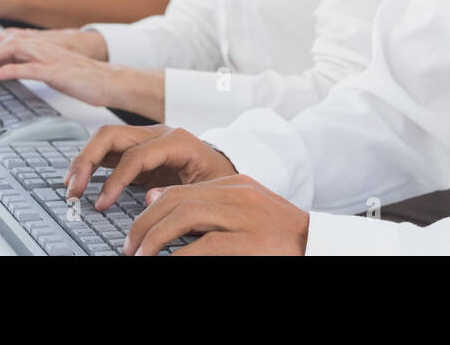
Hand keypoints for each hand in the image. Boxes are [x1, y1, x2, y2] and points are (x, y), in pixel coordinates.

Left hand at [0, 32, 119, 103]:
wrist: (107, 80)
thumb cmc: (73, 77)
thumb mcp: (39, 68)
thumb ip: (16, 65)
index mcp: (27, 43)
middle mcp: (33, 44)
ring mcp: (45, 55)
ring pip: (7, 49)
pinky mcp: (56, 70)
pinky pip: (29, 67)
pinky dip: (10, 69)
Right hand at [64, 124, 237, 211]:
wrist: (226, 171)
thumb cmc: (220, 180)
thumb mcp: (208, 189)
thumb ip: (181, 193)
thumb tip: (148, 200)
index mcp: (177, 142)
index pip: (135, 155)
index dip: (115, 180)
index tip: (102, 204)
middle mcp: (158, 134)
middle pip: (112, 136)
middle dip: (88, 161)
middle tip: (74, 189)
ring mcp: (146, 139)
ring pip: (105, 139)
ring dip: (83, 160)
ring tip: (70, 186)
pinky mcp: (138, 150)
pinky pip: (108, 150)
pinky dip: (90, 163)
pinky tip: (79, 180)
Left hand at [125, 176, 309, 255]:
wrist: (320, 244)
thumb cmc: (281, 235)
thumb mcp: (243, 211)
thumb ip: (205, 203)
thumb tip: (153, 197)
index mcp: (235, 185)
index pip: (180, 190)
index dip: (150, 209)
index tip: (134, 231)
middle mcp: (238, 195)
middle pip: (176, 200)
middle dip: (145, 224)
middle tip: (129, 248)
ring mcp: (245, 217)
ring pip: (185, 216)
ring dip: (155, 238)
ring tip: (140, 257)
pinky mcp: (250, 242)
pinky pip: (206, 246)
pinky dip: (180, 255)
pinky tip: (166, 263)